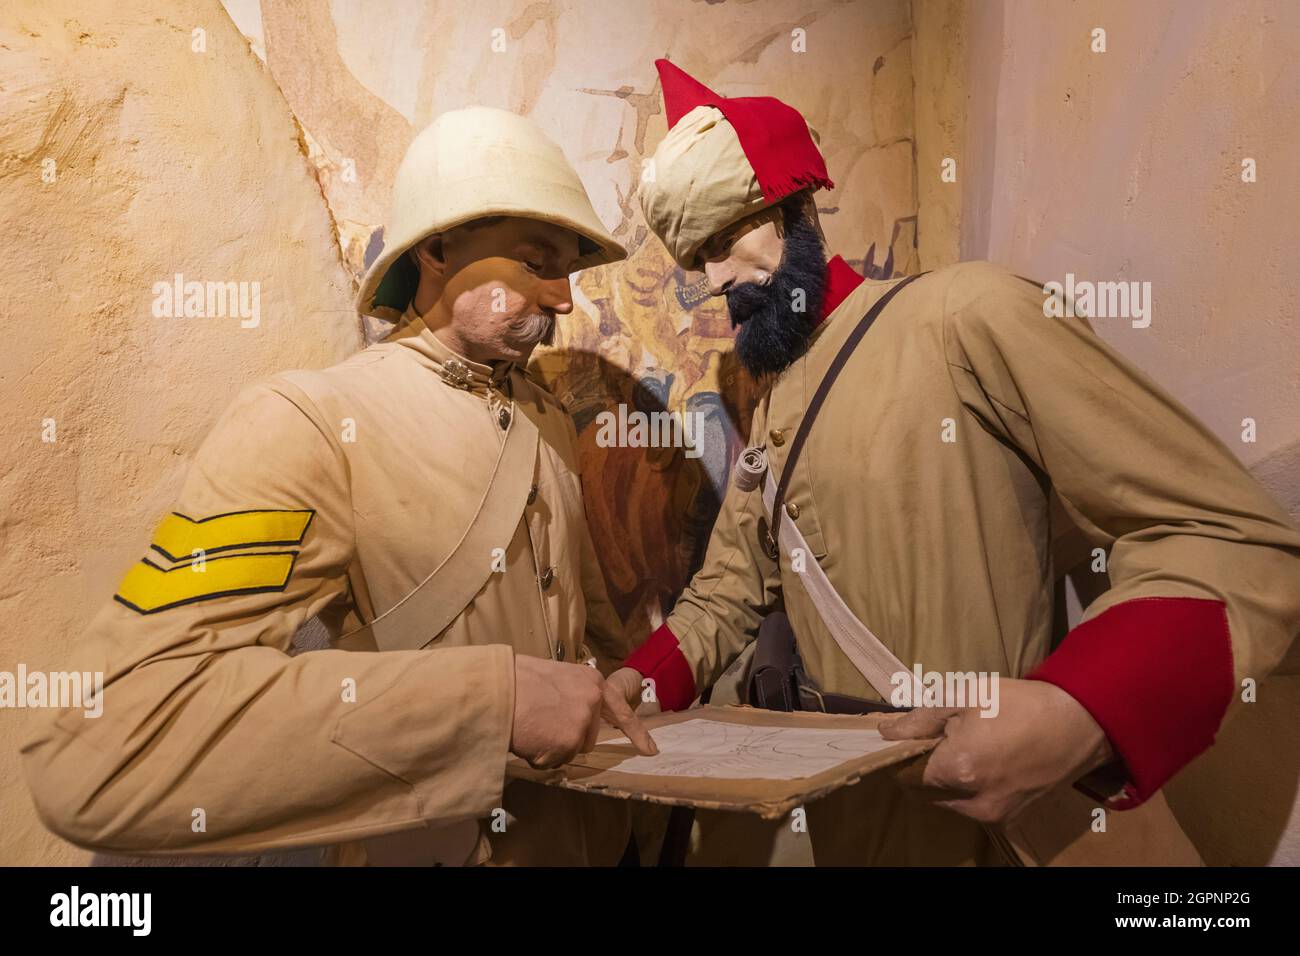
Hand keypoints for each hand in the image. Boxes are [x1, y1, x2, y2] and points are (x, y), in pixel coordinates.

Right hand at [510, 657, 655, 768]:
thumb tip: (570, 712)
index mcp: (591, 681)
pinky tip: (527, 736)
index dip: (637, 734)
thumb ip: (571, 694)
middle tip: (538, 720)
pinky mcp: (570, 743)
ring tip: (530, 726)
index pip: (621, 711)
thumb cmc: (515, 680)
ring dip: (551, 747)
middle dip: (565, 737)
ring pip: (569, 751)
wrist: (496, 689)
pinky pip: (554, 761)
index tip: (652, 751)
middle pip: (587, 738)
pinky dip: (538, 756)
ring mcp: (583, 723)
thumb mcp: (554, 677)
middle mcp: (593, 701)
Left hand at [877, 677, 1114, 823]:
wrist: (1078, 724)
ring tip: (970, 748)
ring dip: (946, 780)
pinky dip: (970, 789)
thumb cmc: (1020, 704)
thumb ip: (920, 719)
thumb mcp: (964, 696)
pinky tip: (988, 762)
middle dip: (924, 768)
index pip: (904, 776)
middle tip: (944, 738)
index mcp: (958, 770)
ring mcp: (993, 815)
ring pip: (947, 802)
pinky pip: (972, 807)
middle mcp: (973, 803)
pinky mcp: (1010, 819)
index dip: (903, 755)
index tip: (913, 737)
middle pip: (923, 793)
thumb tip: (887, 732)